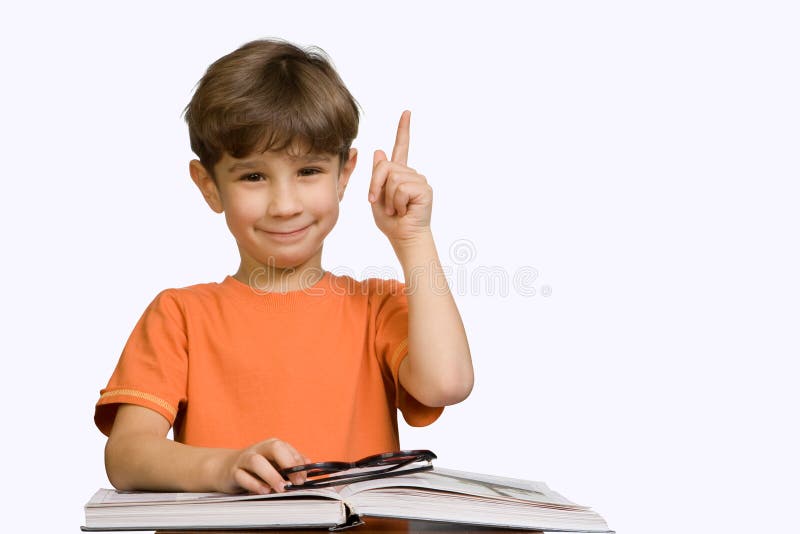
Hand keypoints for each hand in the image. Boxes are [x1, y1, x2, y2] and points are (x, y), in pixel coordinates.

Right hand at [217, 438, 310, 494]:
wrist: (226, 468)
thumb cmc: (256, 467)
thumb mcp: (274, 463)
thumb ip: (291, 463)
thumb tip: (308, 464)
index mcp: (271, 445)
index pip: (287, 449)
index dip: (298, 464)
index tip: (303, 479)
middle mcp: (258, 449)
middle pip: (274, 447)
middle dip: (288, 463)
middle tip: (295, 482)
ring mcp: (244, 460)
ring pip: (257, 461)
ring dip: (271, 475)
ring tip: (280, 488)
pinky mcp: (233, 472)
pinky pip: (242, 476)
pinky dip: (254, 484)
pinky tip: (264, 491)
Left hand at [368, 110, 432, 244]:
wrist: (404, 238)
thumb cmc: (391, 222)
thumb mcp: (376, 197)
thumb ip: (377, 176)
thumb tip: (380, 151)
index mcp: (400, 174)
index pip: (401, 147)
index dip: (403, 129)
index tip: (407, 112)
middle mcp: (411, 174)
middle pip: (385, 166)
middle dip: (376, 186)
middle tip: (382, 205)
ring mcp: (419, 180)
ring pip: (392, 178)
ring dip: (388, 198)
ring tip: (397, 209)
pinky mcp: (424, 189)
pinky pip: (401, 188)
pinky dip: (397, 203)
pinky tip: (404, 210)